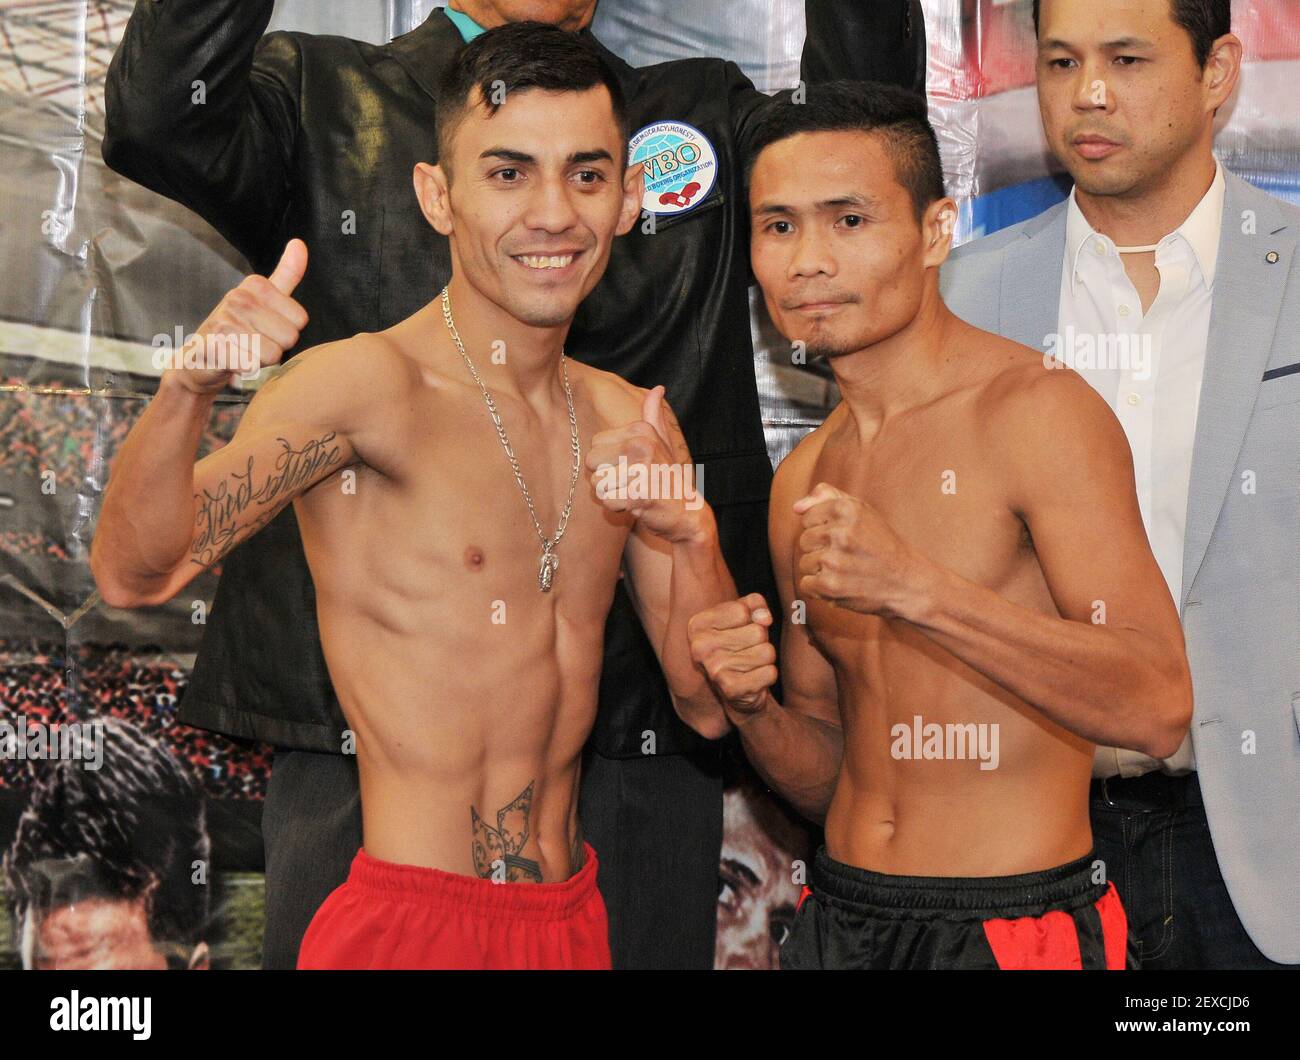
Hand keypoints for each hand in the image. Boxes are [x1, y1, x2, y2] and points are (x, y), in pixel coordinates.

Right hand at [167, 239, 309, 394]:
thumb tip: (300, 244)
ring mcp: (224, 321)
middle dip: (276, 348)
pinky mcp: (214, 346)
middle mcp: (239, 298)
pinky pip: (252, 366)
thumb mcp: (263, 299)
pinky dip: (245, 371)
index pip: (301, 320)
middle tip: (253, 344)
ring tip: (243, 352)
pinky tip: (232, 362)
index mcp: (256, 285)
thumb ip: (286, 275)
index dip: (287, 331)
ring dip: (260, 361)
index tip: (266, 328)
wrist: (198, 361)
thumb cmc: (236, 330)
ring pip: (272, 354)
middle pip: (290, 338)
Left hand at [586, 385, 703, 541]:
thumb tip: (658, 388)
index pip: (595, 444)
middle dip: (605, 478)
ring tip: (632, 493)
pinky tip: (635, 505)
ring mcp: (641, 470)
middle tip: (628, 482)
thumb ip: (654, 415)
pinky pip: (608, 502)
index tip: (628, 467)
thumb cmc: (668, 476)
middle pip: (591, 463)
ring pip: (598, 484)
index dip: (606, 461)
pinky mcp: (638, 495)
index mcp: (641, 430)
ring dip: (611, 494)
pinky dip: (618, 509)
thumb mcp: (663, 441)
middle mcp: (641, 446)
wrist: (687, 511)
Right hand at [688, 593, 777, 715]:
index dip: (751, 619)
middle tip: (747, 651)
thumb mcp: (744, 616)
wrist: (737, 689)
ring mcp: (714, 669)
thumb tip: (764, 618)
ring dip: (765, 659)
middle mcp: (700, 647)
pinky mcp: (730, 689)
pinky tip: (753, 679)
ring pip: (766, 652)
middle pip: (758, 632)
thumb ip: (754, 603)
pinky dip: (768, 676)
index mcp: (698, 625)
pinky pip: (769, 673)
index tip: (741, 630)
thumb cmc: (741, 644)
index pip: (743, 611)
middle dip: (761, 641)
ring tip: (750, 664)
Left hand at [794, 482, 924, 616]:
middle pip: (804, 540)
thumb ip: (828, 497)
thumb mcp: (862, 511)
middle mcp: (840, 532)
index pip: (807, 517)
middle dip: (821, 550)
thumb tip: (796, 507)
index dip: (823, 529)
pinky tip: (841, 585)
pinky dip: (820, 589)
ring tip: (846, 571)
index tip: (844, 537)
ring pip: (804, 563)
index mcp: (846, 509)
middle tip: (847, 556)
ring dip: (821, 570)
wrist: (907, 582)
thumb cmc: (882, 545)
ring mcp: (834, 560)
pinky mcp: (830, 585)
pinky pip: (806, 584)